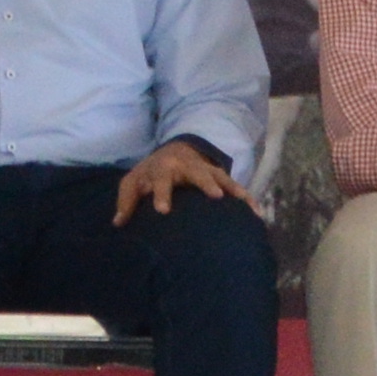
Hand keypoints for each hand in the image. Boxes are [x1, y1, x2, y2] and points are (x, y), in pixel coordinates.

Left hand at [111, 138, 237, 226]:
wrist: (174, 152)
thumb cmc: (150, 172)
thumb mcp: (133, 182)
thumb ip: (126, 201)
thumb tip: (118, 223)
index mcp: (164, 168)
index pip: (161, 180)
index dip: (161, 194)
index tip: (162, 211)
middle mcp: (188, 166)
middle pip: (198, 173)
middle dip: (206, 184)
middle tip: (216, 197)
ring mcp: (206, 170)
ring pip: (222, 178)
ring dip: (234, 191)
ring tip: (247, 207)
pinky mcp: (220, 176)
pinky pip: (236, 187)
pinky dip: (247, 199)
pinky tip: (257, 214)